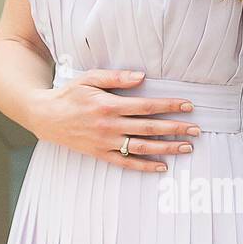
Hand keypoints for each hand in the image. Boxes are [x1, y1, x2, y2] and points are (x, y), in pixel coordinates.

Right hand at [27, 69, 198, 171]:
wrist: (46, 116)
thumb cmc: (70, 94)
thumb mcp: (90, 78)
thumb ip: (116, 77)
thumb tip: (142, 77)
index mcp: (108, 105)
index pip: (146, 106)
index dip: (169, 105)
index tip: (188, 106)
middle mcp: (109, 126)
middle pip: (149, 128)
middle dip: (175, 129)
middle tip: (196, 130)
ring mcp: (105, 142)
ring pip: (142, 147)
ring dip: (166, 148)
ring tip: (187, 148)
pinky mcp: (100, 154)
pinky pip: (126, 163)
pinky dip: (144, 166)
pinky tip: (162, 166)